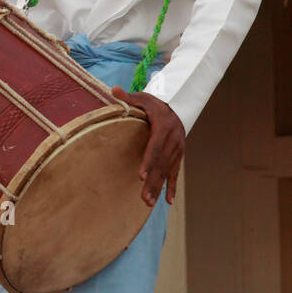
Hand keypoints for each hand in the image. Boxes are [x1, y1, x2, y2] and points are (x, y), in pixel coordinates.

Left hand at [112, 86, 184, 207]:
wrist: (177, 106)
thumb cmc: (154, 103)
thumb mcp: (143, 98)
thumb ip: (129, 97)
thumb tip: (113, 90)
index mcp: (164, 126)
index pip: (155, 146)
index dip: (148, 161)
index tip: (140, 175)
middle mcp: (174, 140)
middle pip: (161, 164)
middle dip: (152, 181)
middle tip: (143, 197)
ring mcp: (177, 149)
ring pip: (167, 171)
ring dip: (158, 188)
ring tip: (148, 202)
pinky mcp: (178, 156)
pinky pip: (175, 173)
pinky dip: (172, 187)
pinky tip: (168, 201)